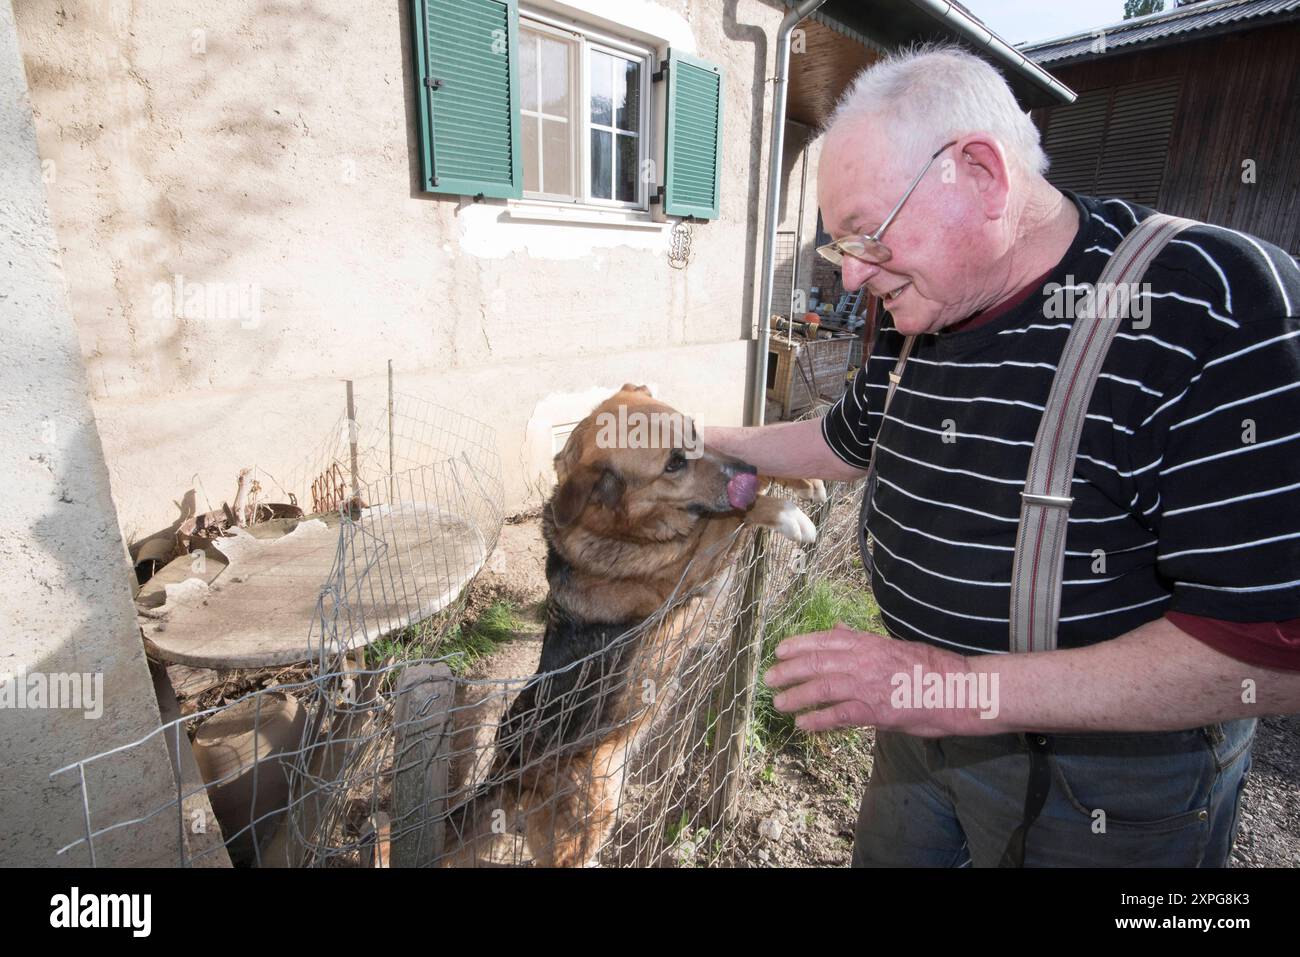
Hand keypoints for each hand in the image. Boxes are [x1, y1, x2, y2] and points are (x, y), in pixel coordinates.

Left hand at [763, 622, 984, 736]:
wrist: (960, 688)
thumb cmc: (931, 668)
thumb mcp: (893, 645)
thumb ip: (862, 639)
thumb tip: (838, 628)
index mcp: (869, 643)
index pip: (824, 640)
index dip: (798, 645)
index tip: (779, 650)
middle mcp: (864, 660)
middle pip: (816, 662)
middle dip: (788, 671)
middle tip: (768, 679)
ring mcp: (869, 685)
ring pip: (821, 687)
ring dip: (796, 696)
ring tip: (779, 703)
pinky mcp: (877, 711)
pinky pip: (839, 715)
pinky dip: (817, 720)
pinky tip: (803, 725)